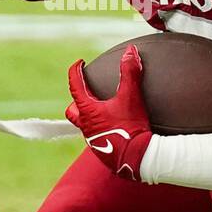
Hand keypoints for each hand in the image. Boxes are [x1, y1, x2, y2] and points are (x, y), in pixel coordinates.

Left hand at [65, 45, 152, 180]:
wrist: (138, 159)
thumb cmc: (131, 128)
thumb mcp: (132, 97)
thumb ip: (130, 72)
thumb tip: (131, 52)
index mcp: (88, 111)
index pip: (75, 86)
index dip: (75, 72)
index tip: (79, 63)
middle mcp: (86, 126)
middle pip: (73, 111)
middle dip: (77, 100)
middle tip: (86, 92)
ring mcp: (93, 140)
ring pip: (85, 125)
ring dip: (90, 116)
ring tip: (103, 110)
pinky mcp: (102, 151)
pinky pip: (97, 137)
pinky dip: (102, 129)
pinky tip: (115, 128)